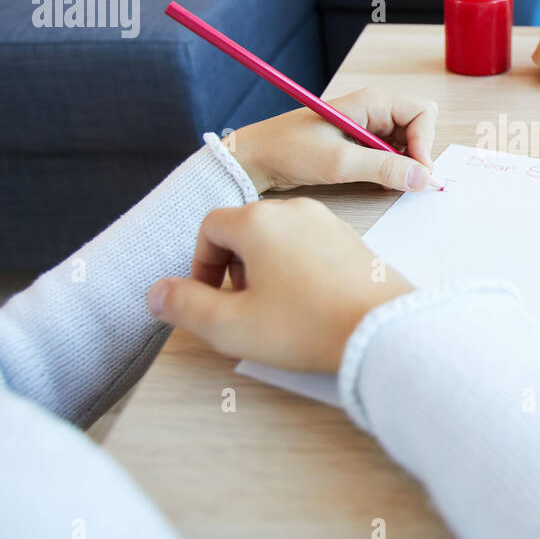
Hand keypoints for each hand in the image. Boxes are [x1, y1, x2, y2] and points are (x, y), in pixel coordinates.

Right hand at [146, 197, 412, 371]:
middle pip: (246, 229)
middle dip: (233, 267)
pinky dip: (299, 270)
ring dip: (266, 269)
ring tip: (274, 309)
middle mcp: (295, 209)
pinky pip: (312, 247)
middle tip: (240, 306)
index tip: (206, 298)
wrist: (383, 329)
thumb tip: (156, 293)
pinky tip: (308, 306)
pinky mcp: (354, 242)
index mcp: (259, 220)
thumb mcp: (230, 325)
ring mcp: (329, 222)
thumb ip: (185, 307)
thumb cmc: (308, 326)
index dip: (199, 265)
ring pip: (280, 237)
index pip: (210, 227)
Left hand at [229, 87, 437, 194]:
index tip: (416, 172)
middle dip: (417, 156)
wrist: (256, 158)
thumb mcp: (340, 163)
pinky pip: (391, 155)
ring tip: (385, 182)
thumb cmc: (289, 150)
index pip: (423, 113)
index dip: (425, 143)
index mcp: (372, 102)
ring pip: (408, 144)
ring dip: (403, 166)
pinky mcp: (361, 144)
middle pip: (420, 128)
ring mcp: (369, 127)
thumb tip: (424, 179)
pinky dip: (391, 171)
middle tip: (402, 180)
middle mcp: (374, 110)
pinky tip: (376, 182)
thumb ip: (385, 170)